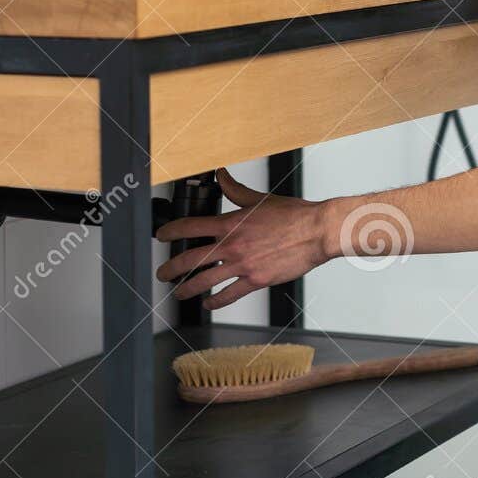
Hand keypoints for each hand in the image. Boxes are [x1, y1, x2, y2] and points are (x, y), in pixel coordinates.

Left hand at [153, 167, 330, 309]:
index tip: (161, 236)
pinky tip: (208, 302)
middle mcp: (232, 246)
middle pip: (189, 259)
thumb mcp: (260, 199)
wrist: (316, 232)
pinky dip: (215, 301)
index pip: (189, 227)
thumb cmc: (294, 216)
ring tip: (178, 292)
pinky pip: (228, 295)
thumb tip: (222, 175)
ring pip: (204, 281)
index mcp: (231, 224)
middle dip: (170, 269)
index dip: (169, 232)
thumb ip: (236, 189)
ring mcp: (243, 265)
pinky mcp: (256, 280)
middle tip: (162, 273)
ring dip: (186, 289)